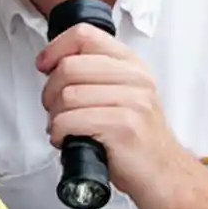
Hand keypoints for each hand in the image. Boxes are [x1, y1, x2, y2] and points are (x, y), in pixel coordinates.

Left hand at [36, 23, 187, 196]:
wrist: (162, 173)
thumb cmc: (133, 136)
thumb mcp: (120, 93)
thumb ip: (93, 73)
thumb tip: (50, 64)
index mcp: (131, 63)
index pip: (84, 35)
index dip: (55, 49)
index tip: (45, 66)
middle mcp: (135, 78)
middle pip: (69, 67)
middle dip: (50, 91)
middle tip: (55, 109)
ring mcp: (132, 102)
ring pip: (67, 96)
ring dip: (54, 116)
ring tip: (64, 128)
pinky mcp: (123, 127)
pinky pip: (69, 121)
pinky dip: (58, 133)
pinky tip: (67, 140)